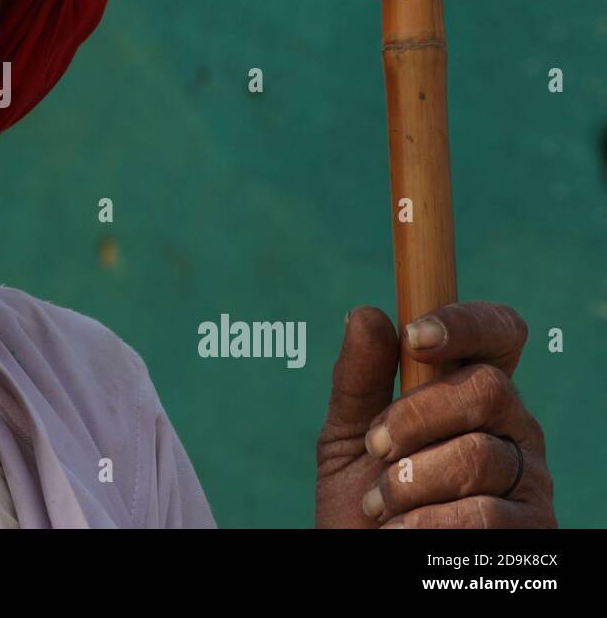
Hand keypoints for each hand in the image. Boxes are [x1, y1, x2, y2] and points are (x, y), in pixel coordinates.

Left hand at [316, 302, 554, 527]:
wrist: (370, 566)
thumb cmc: (366, 502)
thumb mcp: (348, 437)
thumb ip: (358, 379)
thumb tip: (366, 314)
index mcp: (471, 393)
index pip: (499, 333)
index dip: (465, 324)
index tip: (415, 337)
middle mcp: (512, 428)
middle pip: (487, 388)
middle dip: (415, 416)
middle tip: (376, 448)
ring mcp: (528, 479)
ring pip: (478, 455)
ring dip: (409, 482)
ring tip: (380, 506)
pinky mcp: (532, 531)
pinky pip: (483, 515)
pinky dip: (425, 524)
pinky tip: (400, 532)